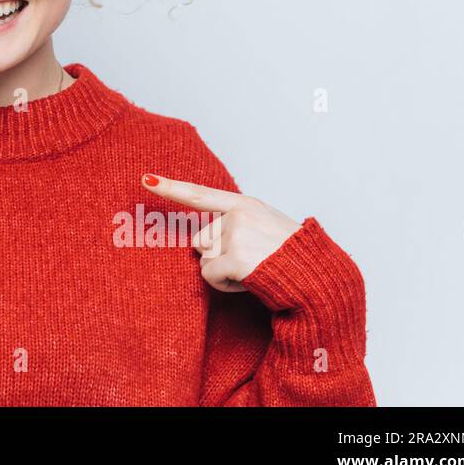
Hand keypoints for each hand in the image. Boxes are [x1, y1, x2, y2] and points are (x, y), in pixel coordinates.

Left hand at [141, 173, 301, 293]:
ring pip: (203, 259)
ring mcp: (237, 236)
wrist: (317, 278)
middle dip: (218, 256)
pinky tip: (249, 282)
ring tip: (254, 271)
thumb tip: (197, 242)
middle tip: (251, 261)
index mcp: (245, 205)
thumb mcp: (266, 227)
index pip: (200, 194)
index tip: (146, 179)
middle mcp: (238, 216)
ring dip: (222, 272)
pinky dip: (225, 285)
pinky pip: (210, 276)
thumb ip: (235, 225)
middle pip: (200, 239)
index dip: (171, 187)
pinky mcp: (236, 258)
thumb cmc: (292, 258)